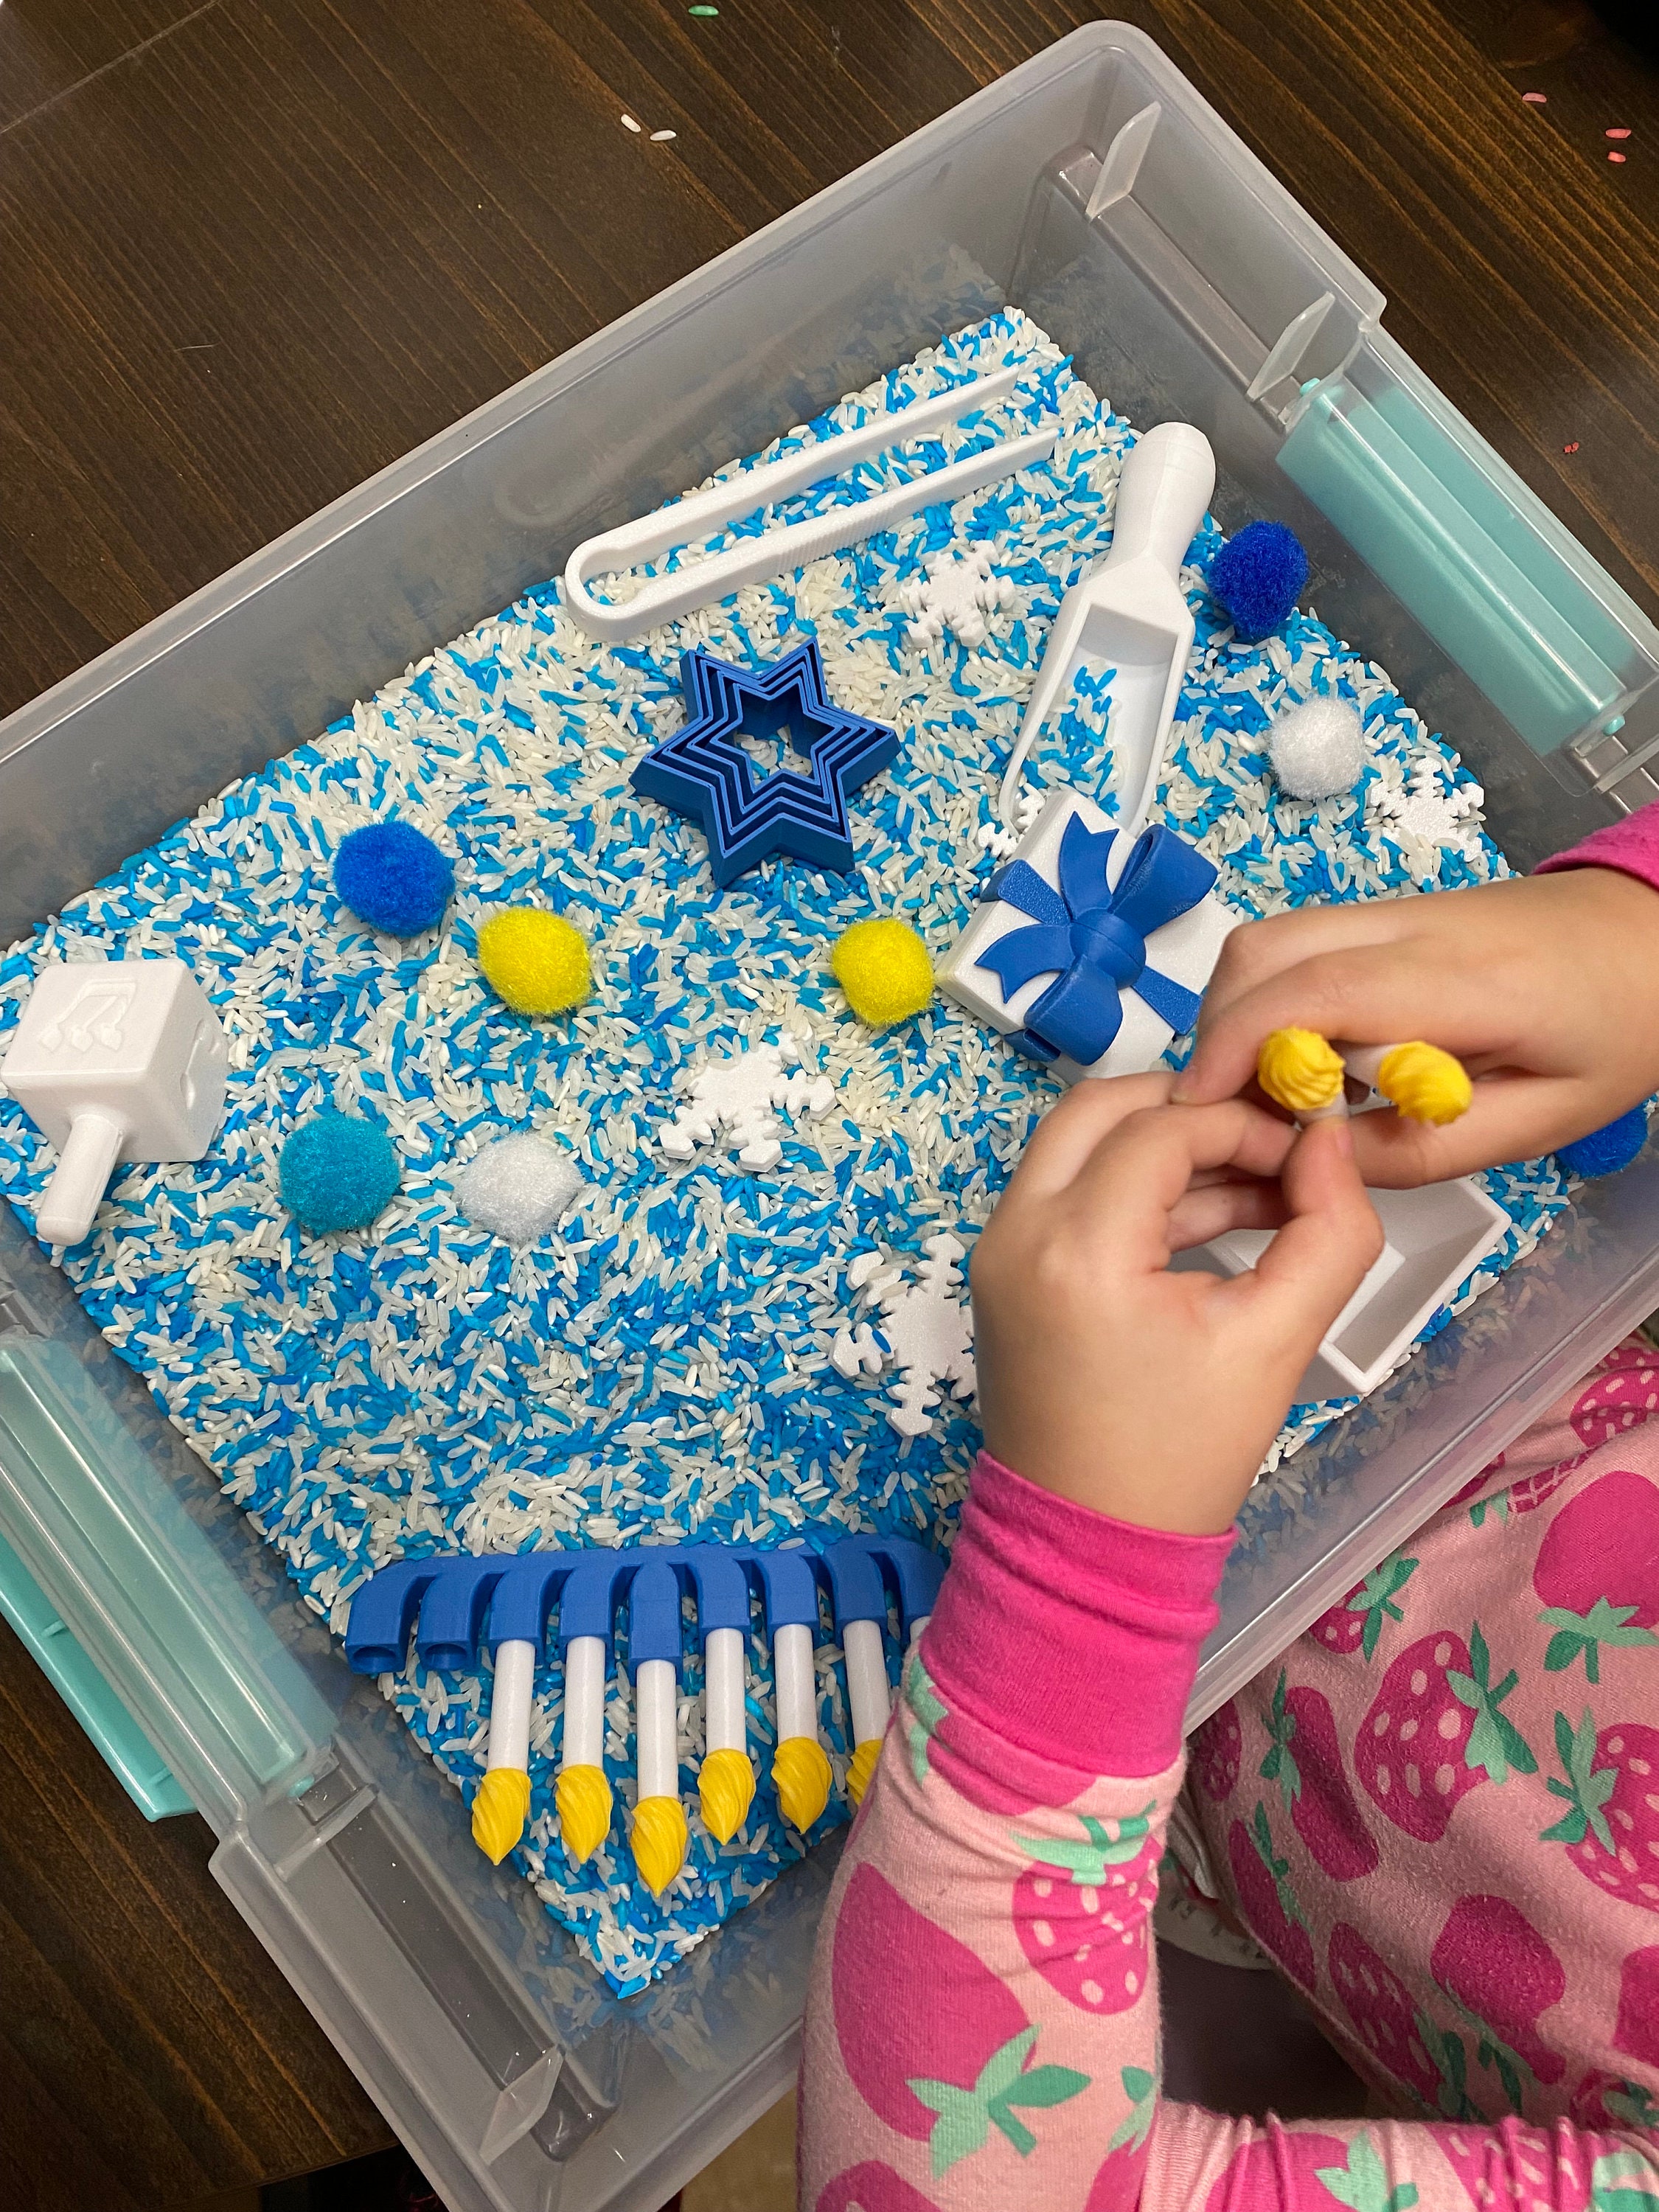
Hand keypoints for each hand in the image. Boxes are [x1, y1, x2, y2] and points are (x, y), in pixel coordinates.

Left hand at [971, 1074, 1381, 1532]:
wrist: (1089, 1544)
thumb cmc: (1179, 1457)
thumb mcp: (1278, 1340)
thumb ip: (1329, 1231)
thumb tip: (1330, 1144)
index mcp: (1077, 1247)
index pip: (1166, 1129)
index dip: (1247, 1126)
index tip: (1306, 1155)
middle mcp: (1017, 1230)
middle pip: (1103, 1106)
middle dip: (1195, 1109)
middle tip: (1271, 1141)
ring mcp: (998, 1248)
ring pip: (1080, 1141)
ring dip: (1167, 1145)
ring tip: (1263, 1188)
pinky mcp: (1003, 1268)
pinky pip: (1068, 1189)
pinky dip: (1134, 1185)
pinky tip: (1216, 1214)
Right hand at [1173, 868, 1658, 1185]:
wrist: (1652, 938)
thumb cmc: (1615, 1028)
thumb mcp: (1542, 1120)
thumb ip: (1428, 1147)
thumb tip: (1325, 1157)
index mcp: (1465, 982)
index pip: (1319, 992)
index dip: (1241, 1045)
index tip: (1202, 1108)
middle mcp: (1413, 928)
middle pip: (1266, 949)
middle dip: (1220, 1031)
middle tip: (1231, 1110)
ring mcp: (1392, 911)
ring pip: (1267, 940)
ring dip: (1236, 1013)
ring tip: (1262, 1089)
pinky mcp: (1382, 914)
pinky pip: (1293, 943)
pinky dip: (1264, 997)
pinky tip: (1297, 1056)